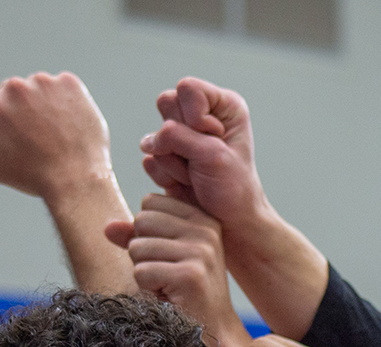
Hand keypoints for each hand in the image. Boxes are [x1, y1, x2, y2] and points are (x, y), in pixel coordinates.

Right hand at [0, 72, 113, 201]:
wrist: (76, 178)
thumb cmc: (32, 175)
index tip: (13, 133)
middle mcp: (15, 86)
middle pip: (12, 90)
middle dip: (20, 108)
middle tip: (36, 136)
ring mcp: (44, 81)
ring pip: (38, 87)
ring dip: (42, 103)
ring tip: (53, 132)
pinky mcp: (69, 81)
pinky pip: (61, 86)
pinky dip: (64, 100)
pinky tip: (67, 124)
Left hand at [105, 194, 250, 346]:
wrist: (213, 332)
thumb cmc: (187, 294)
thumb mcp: (164, 256)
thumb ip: (137, 235)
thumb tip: (107, 226)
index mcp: (203, 217)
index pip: (150, 202)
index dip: (147, 232)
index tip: (169, 256)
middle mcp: (206, 229)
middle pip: (141, 221)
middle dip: (143, 252)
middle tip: (167, 274)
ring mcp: (201, 251)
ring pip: (138, 247)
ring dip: (145, 273)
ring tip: (169, 287)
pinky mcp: (190, 275)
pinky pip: (141, 272)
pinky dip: (148, 289)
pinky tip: (169, 298)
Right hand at [139, 78, 268, 229]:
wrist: (228, 224)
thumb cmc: (233, 189)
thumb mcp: (212, 156)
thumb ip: (179, 137)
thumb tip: (148, 141)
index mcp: (223, 105)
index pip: (188, 88)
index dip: (194, 116)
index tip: (214, 139)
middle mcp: (201, 116)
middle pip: (166, 104)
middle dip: (180, 137)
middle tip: (201, 158)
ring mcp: (181, 137)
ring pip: (154, 136)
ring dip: (174, 161)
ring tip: (196, 176)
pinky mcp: (166, 157)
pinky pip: (150, 160)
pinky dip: (166, 176)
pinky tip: (186, 184)